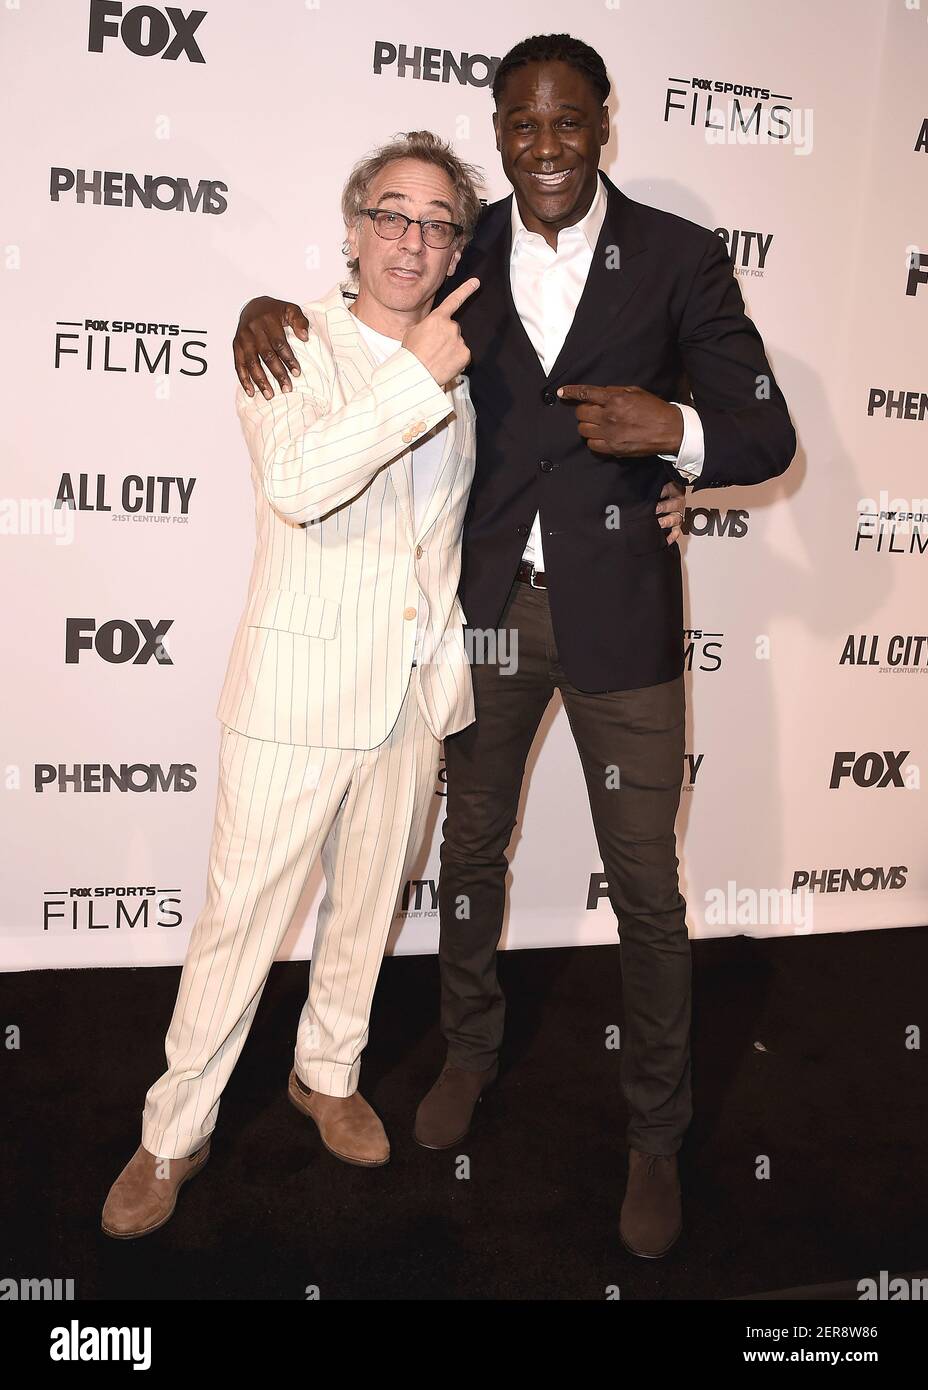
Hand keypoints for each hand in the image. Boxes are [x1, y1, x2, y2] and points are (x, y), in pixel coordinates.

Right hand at [234, 297, 308, 399]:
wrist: (252, 306)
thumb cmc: (275, 312)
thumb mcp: (290, 310)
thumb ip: (299, 321)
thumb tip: (305, 337)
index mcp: (268, 321)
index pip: (279, 343)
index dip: (288, 359)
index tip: (297, 373)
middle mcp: (253, 330)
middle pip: (266, 355)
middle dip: (277, 373)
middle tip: (287, 388)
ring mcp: (243, 339)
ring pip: (252, 363)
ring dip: (260, 381)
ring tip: (270, 395)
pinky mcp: (235, 346)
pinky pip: (239, 365)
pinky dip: (244, 380)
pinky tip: (251, 392)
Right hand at [402, 278, 479, 386]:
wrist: (416, 374)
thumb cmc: (411, 354)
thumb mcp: (413, 332)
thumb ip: (427, 326)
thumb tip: (433, 330)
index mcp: (437, 318)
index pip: (454, 300)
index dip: (466, 290)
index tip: (476, 282)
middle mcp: (451, 327)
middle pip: (452, 329)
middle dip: (445, 337)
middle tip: (433, 349)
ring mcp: (460, 340)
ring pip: (457, 343)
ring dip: (450, 349)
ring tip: (436, 358)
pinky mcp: (466, 354)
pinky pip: (462, 355)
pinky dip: (456, 360)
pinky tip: (445, 364)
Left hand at [557, 384, 683, 457]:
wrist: (669, 430)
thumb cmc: (654, 409)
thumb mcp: (635, 392)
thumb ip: (615, 392)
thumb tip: (599, 394)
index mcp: (615, 399)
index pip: (586, 393)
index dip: (571, 392)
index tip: (562, 393)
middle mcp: (609, 415)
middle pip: (581, 413)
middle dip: (584, 411)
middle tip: (593, 412)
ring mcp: (610, 433)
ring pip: (583, 430)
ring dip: (588, 426)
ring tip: (599, 425)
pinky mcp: (613, 448)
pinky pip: (591, 445)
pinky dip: (593, 440)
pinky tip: (602, 436)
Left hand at [656, 480, 685, 546]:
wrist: (663, 504)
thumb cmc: (658, 495)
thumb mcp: (657, 488)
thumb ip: (651, 489)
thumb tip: (639, 490)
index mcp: (674, 490)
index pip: (670, 489)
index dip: (663, 491)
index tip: (655, 493)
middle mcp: (677, 502)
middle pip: (674, 504)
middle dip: (664, 507)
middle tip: (655, 509)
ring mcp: (678, 514)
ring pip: (676, 518)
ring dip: (667, 521)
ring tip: (659, 523)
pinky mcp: (677, 525)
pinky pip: (676, 532)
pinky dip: (671, 537)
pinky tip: (665, 540)